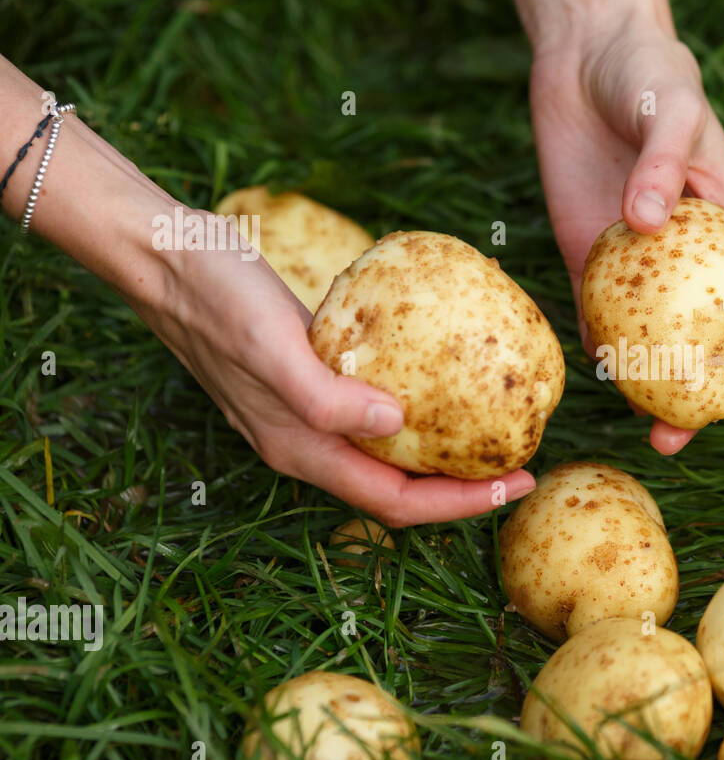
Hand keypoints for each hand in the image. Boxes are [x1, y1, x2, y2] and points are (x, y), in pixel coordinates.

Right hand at [136, 211, 534, 526]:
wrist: (165, 256)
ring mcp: (309, 414)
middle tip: (522, 465)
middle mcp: (308, 443)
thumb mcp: (270, 344)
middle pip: (398, 487)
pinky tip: (448, 378)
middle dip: (463, 488)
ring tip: (495, 433)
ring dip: (443, 454)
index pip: (394, 501)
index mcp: (301, 449)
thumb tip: (397, 424)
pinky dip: (419, 407)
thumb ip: (324, 396)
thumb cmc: (215, 296)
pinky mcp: (313, 378)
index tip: (517, 482)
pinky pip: (375, 408)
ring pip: (389, 453)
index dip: (459, 503)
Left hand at [529, 21, 723, 454]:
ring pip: (648, 341)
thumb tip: (647, 226)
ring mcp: (637, 265)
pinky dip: (597, 344)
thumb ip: (666, 164)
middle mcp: (689, 262)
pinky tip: (593, 372)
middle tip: (674, 440)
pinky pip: (594, 311)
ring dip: (646, 387)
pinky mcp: (587, 253)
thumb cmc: (651, 75)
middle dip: (699, 401)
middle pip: (705, 345)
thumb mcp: (671, 108)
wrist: (588, 56)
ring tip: (639, 428)